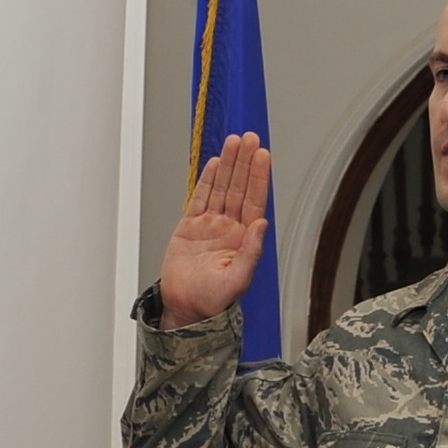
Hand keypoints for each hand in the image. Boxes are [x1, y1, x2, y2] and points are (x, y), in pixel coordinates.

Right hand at [157, 133, 270, 327]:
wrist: (185, 309)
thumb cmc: (213, 301)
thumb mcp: (237, 280)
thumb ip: (252, 251)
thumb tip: (262, 224)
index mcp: (244, 238)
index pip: (254, 200)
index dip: (258, 177)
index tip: (262, 155)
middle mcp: (229, 228)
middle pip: (238, 188)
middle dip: (244, 162)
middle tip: (249, 138)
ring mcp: (210, 225)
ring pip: (221, 188)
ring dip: (229, 165)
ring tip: (234, 142)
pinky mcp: (190, 227)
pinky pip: (200, 198)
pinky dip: (207, 180)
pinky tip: (215, 164)